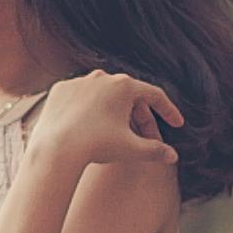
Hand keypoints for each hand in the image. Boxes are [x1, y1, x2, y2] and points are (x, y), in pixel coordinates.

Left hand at [34, 70, 181, 173]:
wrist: (56, 148)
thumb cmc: (96, 146)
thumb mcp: (131, 149)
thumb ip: (155, 150)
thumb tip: (173, 156)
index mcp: (124, 85)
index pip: (154, 96)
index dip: (168, 111)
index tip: (176, 123)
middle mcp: (102, 76)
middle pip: (129, 96)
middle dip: (141, 116)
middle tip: (147, 136)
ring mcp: (79, 80)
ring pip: (103, 95)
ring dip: (115, 111)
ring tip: (119, 131)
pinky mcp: (60, 89)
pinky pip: (80, 97)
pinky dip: (89, 109)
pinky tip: (92, 125)